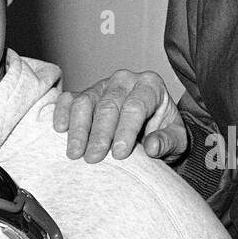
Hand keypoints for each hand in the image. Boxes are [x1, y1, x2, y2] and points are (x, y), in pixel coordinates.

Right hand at [52, 70, 188, 163]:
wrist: (152, 126)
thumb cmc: (164, 131)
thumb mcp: (176, 140)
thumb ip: (167, 142)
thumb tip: (152, 147)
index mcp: (151, 86)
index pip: (136, 106)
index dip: (126, 130)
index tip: (120, 154)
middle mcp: (125, 80)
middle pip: (109, 105)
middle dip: (100, 133)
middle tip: (94, 158)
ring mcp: (103, 85)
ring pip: (86, 102)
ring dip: (79, 129)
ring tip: (75, 153)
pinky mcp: (85, 93)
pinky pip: (70, 99)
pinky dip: (62, 113)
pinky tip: (60, 130)